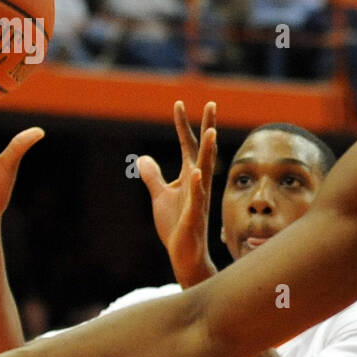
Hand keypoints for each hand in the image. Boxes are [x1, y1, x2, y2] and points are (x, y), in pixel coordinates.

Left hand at [138, 101, 218, 287]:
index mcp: (190, 176)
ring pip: (205, 170)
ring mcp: (199, 198)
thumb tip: (144, 158)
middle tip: (212, 104)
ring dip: (208, 151)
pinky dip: (197, 185)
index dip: (182, 125)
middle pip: (203, 150)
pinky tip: (196, 172)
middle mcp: (198, 183)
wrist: (184, 253)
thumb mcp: (160, 196)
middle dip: (207, 127)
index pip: (188, 144)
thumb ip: (153, 176)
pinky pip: (197, 197)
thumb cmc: (176, 225)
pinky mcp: (194, 215)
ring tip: (211, 131)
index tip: (179, 103)